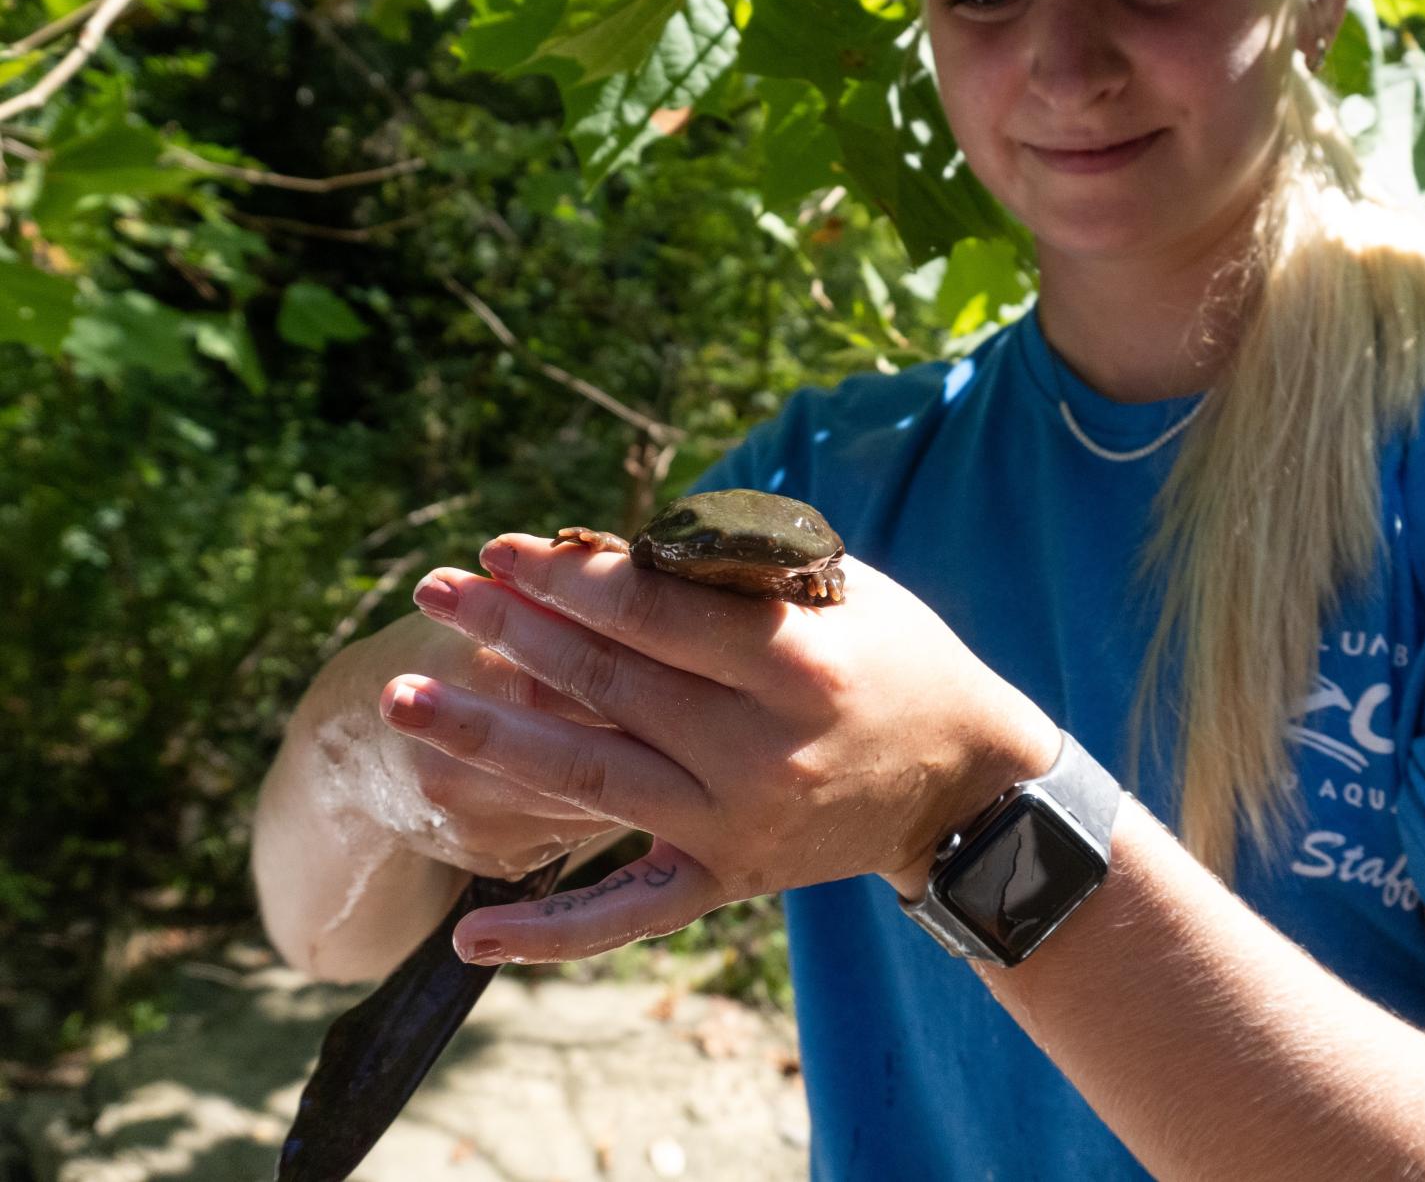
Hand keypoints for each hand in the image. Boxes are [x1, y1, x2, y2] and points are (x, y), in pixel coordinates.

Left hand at [388, 535, 1060, 964]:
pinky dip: (548, 930)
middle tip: (434, 591)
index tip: (501, 549)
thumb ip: (736, 572)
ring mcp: (738, 825)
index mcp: (797, 663)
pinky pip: (628, 912)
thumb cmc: (900, 659)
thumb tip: (615, 552)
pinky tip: (466, 931)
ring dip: (491, 739)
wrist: (964, 786)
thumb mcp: (842, 592)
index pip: (655, 613)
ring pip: (590, 782)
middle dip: (511, 631)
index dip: (569, 579)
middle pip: (608, 685)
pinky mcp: (729, 879)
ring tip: (404, 704)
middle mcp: (761, 750)